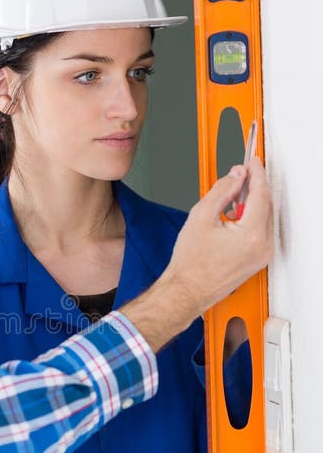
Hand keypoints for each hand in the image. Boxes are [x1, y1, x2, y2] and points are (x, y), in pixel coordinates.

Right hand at [122, 159, 272, 350]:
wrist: (187, 290)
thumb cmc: (190, 263)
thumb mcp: (201, 216)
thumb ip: (222, 190)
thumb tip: (236, 176)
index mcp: (252, 234)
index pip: (261, 193)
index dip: (256, 173)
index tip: (252, 162)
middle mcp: (262, 246)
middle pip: (266, 205)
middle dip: (254, 186)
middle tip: (241, 174)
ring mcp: (262, 255)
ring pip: (264, 217)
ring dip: (252, 202)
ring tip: (233, 195)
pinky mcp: (257, 260)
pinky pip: (260, 231)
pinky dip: (251, 218)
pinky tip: (235, 214)